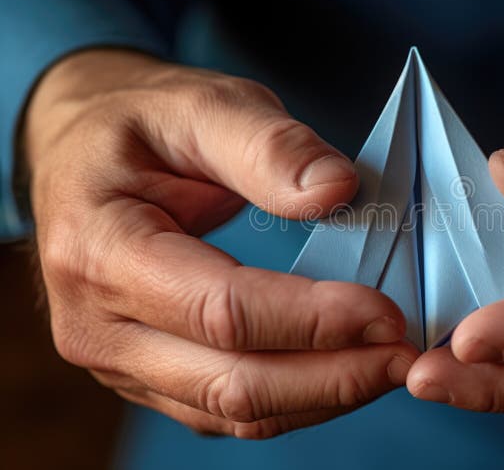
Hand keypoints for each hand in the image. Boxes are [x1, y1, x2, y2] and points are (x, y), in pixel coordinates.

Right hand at [25, 49, 417, 437]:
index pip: (221, 310)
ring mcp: (119, 360)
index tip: (388, 313)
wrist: (84, 156)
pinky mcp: (148, 375)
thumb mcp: (199, 104)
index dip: (314, 320)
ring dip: (323, 396)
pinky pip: (227, 412)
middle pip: (231, 381)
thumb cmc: (142, 125)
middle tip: (408, 352)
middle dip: (333, 375)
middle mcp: (97, 324)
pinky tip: (345, 371)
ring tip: (391, 365)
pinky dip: (295, 399)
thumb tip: (337, 191)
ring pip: (234, 412)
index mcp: (99, 247)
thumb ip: (266, 145)